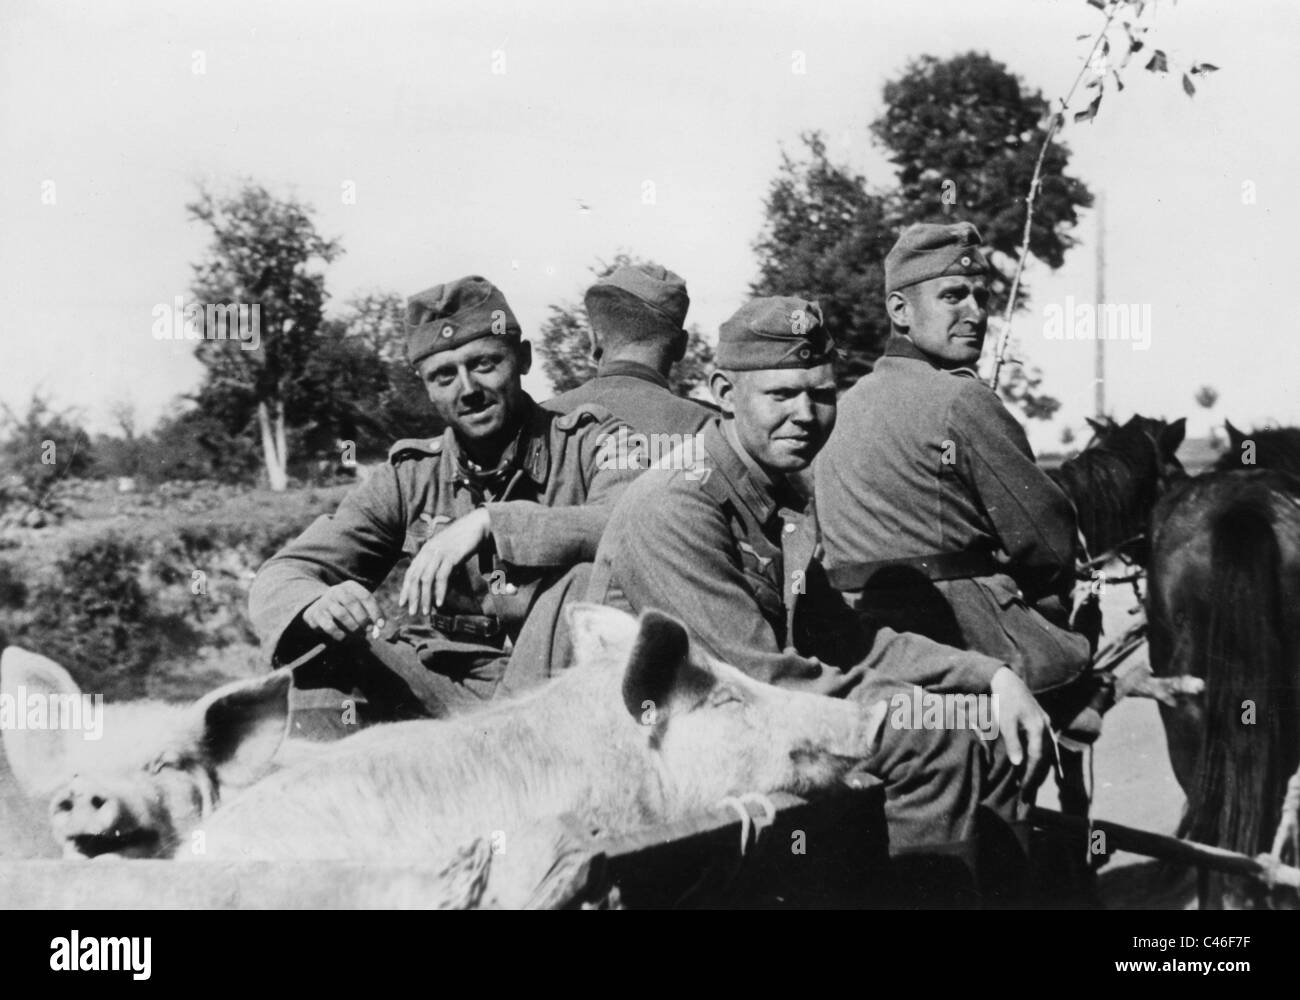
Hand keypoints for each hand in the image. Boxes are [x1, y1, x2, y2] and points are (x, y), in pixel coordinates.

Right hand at [302, 581, 384, 641]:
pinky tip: (344, 638)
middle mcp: (337, 591)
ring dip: (353, 627)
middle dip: (363, 619)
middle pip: (352, 603)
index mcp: (350, 586)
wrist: (319, 608)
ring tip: (358, 636)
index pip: (366, 596)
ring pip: (341, 614)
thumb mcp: (358, 605)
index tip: (381, 625)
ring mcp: (325, 601)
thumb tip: (380, 627)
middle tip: (369, 631)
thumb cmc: (346, 608)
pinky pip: (329, 626)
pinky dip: (339, 634)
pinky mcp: (315, 614)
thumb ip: (371, 614)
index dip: (375, 612)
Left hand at [399, 508, 490, 614]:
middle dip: (413, 597)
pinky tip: (440, 603)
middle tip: (412, 612)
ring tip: (426, 611)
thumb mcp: (446, 553)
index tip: (402, 604)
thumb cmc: (462, 541)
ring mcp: (439, 553)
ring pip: (426, 579)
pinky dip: (440, 591)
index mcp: (425, 551)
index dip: (405, 589)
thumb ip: (439, 566)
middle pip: (415, 577)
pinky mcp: (451, 556)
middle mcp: (429, 551)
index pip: (410, 572)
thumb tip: (437, 586)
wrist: (476, 525)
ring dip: (425, 597)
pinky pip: (442, 577)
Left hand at [990, 666, 1052, 799]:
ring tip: (1030, 782)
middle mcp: (1046, 727)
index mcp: (1038, 728)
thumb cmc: (1004, 701)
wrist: (1007, 682)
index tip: (1024, 788)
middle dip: (1037, 774)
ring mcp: (1045, 724)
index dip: (1031, 774)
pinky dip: (1039, 756)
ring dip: (1039, 767)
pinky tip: (1033, 764)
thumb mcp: (1005, 722)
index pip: (1037, 757)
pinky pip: (1044, 744)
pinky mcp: (1041, 721)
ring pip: (1046, 751)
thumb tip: (1019, 764)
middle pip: (1045, 756)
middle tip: (1028, 791)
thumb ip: (1013, 742)